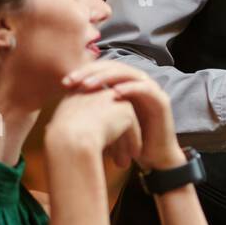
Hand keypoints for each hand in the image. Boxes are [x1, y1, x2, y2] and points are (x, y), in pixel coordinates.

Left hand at [61, 61, 183, 169]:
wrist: (154, 158)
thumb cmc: (128, 141)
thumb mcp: (107, 121)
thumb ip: (93, 108)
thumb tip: (64, 105)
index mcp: (126, 84)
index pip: (104, 69)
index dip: (84, 72)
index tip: (65, 83)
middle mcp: (139, 82)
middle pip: (114, 67)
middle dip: (92, 72)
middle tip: (74, 80)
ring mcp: (152, 90)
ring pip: (128, 73)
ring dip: (107, 77)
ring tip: (89, 84)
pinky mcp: (162, 101)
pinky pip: (145, 89)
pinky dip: (130, 88)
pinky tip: (114, 93)